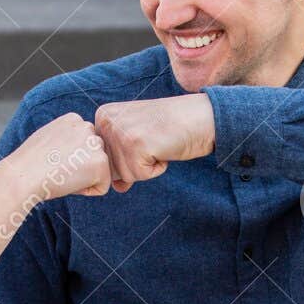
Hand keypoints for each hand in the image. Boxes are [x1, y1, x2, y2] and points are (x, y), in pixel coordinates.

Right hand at [0, 112, 113, 199]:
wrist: (22, 176)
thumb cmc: (28, 165)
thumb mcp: (47, 139)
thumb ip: (66, 139)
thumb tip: (77, 151)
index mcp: (73, 119)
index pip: (84, 145)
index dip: (70, 160)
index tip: (53, 161)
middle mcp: (87, 126)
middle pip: (94, 157)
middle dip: (80, 168)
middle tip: (57, 170)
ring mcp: (95, 143)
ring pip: (100, 171)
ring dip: (84, 179)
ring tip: (63, 176)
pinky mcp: (101, 163)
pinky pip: (103, 187)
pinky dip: (88, 192)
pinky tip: (70, 184)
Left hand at [93, 94, 215, 189]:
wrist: (201, 117)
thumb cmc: (171, 127)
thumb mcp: (138, 139)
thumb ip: (120, 160)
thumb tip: (116, 187)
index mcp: (103, 116)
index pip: (103, 159)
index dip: (128, 157)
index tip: (144, 137)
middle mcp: (107, 122)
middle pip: (111, 169)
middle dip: (136, 163)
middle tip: (153, 141)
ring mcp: (120, 133)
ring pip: (125, 175)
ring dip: (147, 166)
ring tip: (159, 143)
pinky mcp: (135, 146)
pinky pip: (140, 176)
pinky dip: (156, 169)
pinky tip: (164, 148)